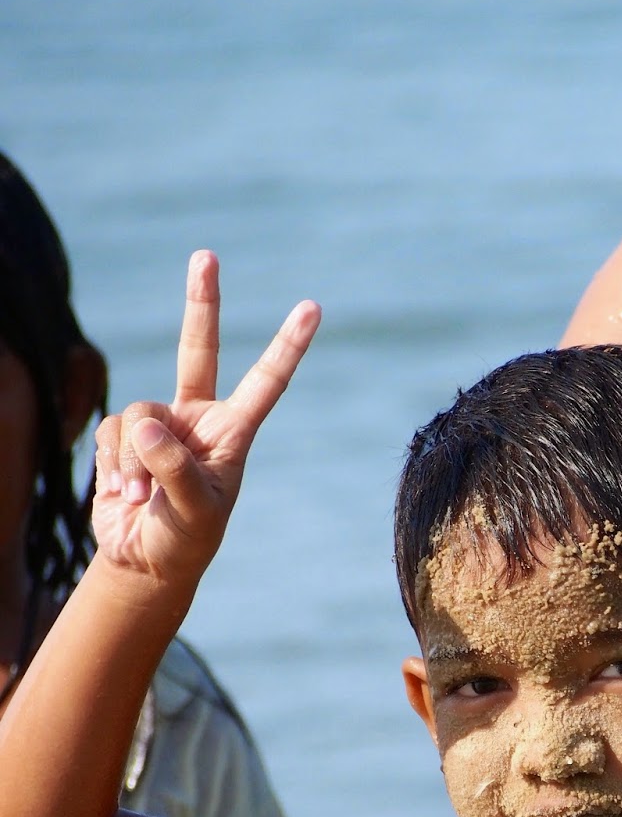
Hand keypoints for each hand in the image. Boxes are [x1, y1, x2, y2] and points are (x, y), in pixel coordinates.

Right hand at [93, 251, 319, 585]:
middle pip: (199, 349)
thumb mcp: (194, 511)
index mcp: (233, 433)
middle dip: (201, 302)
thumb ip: (174, 468)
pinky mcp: (124, 434)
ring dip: (135, 460)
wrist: (145, 561)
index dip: (288, 344)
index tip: (312, 307)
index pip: (266, 382)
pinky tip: (125, 494)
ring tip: (144, 497)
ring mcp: (159, 423)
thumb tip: (144, 422)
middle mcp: (198, 419)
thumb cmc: (185, 539)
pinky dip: (116, 463)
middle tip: (206, 255)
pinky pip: (114, 431)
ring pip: (138, 413)